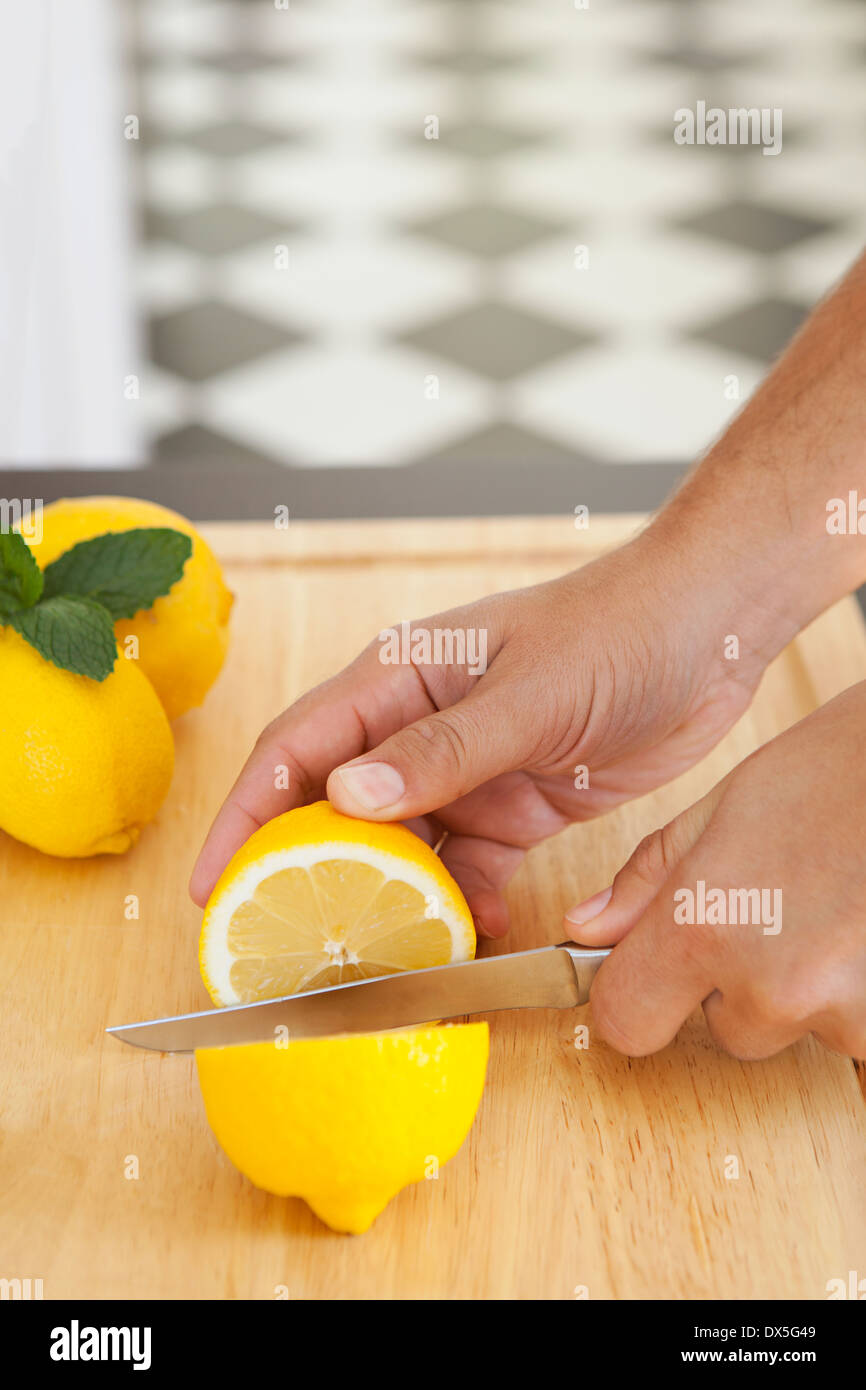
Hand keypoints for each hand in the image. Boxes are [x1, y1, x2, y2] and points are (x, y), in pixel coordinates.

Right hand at [191, 529, 766, 935]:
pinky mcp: (518, 804)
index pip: (297, 748)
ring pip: (405, 848)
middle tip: (281, 946)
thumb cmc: (617, 631)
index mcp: (401, 676)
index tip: (211, 886)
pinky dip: (466, 903)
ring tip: (377, 961)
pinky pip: (472, 866)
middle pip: (338, 809)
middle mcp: (420, 726)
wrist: (710, 633)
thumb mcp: (529, 693)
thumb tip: (345, 800)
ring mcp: (468, 769)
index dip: (245, 816)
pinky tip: (474, 936)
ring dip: (393, 901)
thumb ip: (442, 750)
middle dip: (308, 874)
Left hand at [565, 681, 865, 1058]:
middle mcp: (772, 986)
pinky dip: (856, 988)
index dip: (635, 996)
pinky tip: (860, 926)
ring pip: (795, 1026)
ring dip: (806, 986)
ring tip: (832, 906)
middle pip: (723, 1028)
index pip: (626, 1021)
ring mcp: (845, 1012)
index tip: (651, 972)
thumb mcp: (723, 806)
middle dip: (738, 982)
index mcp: (705, 926)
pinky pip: (853, 1028)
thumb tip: (588, 927)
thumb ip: (649, 880)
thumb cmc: (836, 767)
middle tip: (777, 906)